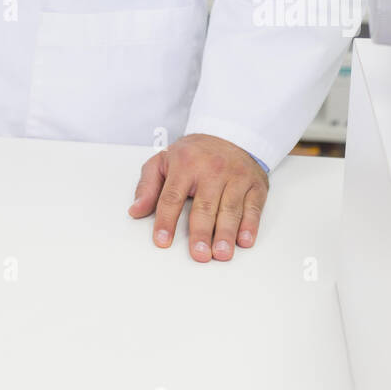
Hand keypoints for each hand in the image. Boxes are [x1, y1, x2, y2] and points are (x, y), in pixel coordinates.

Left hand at [128, 133, 268, 261]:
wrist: (229, 134)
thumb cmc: (193, 154)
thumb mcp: (163, 161)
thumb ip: (147, 185)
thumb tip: (135, 210)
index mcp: (185, 164)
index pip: (172, 196)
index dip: (166, 220)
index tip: (162, 240)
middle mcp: (212, 169)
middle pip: (205, 206)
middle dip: (201, 232)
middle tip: (199, 254)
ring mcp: (235, 177)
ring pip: (230, 208)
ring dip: (226, 233)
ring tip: (221, 253)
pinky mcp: (255, 185)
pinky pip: (253, 207)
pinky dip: (250, 225)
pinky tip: (244, 241)